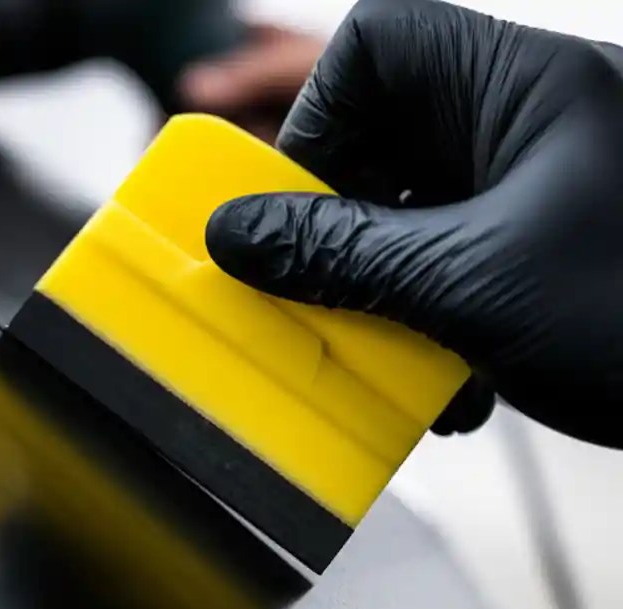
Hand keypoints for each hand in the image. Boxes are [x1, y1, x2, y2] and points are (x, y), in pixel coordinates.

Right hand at [206, 0, 622, 447]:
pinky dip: (430, 320)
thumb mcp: (472, 284)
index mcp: (525, 89)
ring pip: (412, 209)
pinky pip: (451, 261)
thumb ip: (341, 255)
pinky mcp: (548, 252)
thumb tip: (238, 235)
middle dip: (341, 223)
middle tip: (318, 288)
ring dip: (381, 287)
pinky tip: (451, 384)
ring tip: (390, 353)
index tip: (292, 207)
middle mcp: (531, 125)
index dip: (319, 118)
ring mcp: (543, 190)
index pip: (380, 47)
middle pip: (386, 135)